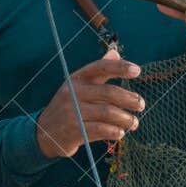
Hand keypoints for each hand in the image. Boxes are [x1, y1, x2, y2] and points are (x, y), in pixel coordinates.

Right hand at [35, 44, 145, 158]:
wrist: (44, 134)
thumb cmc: (68, 108)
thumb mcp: (78, 87)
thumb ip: (98, 72)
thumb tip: (115, 52)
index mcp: (76, 79)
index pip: (100, 67)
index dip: (119, 67)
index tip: (138, 70)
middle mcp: (73, 93)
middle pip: (108, 92)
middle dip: (129, 99)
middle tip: (141, 105)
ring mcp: (72, 112)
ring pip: (107, 112)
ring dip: (125, 119)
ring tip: (134, 123)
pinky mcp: (73, 131)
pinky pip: (100, 129)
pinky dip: (114, 131)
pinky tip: (121, 133)